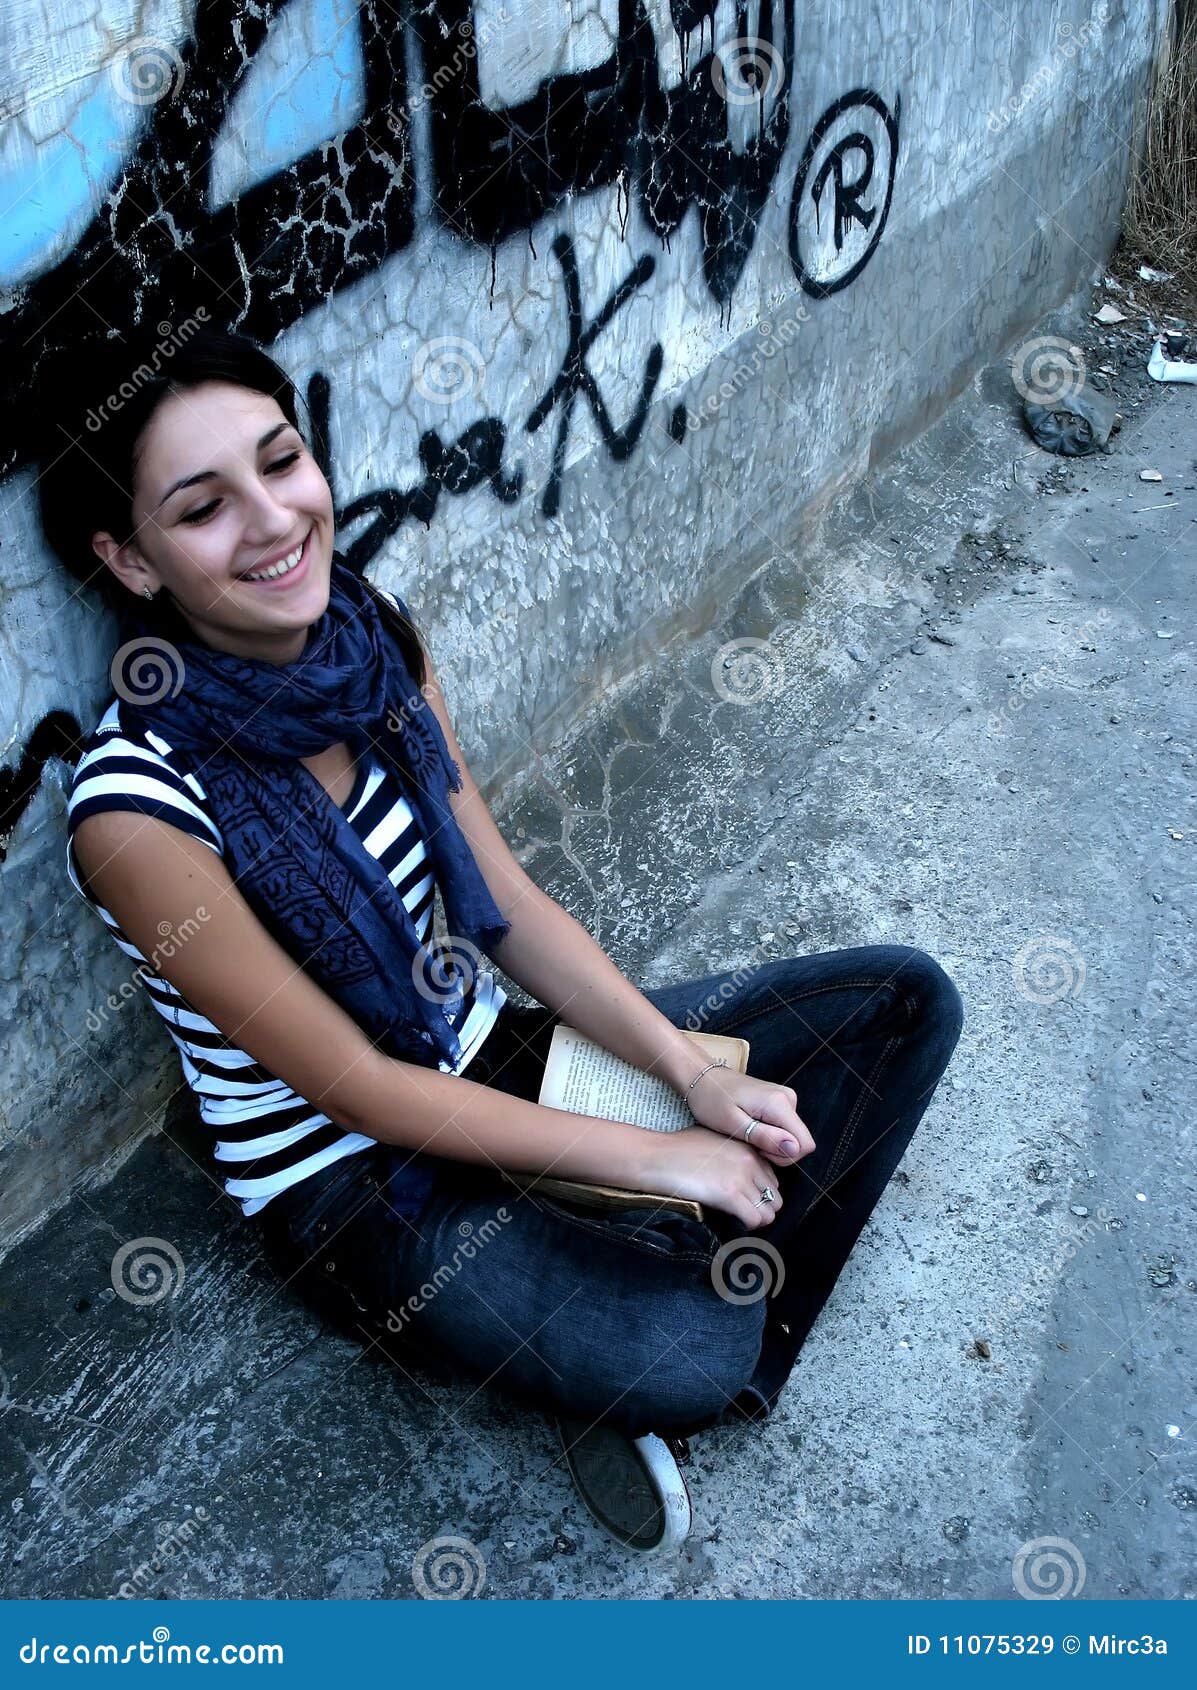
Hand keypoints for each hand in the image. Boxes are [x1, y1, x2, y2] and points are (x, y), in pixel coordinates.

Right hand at [647, 1125, 786, 1229]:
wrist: (657, 1156)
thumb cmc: (676, 1149)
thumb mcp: (713, 1140)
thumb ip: (732, 1154)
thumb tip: (738, 1174)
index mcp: (747, 1147)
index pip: (772, 1179)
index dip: (760, 1193)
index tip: (746, 1200)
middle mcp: (750, 1160)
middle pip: (775, 1196)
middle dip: (761, 1208)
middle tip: (742, 1213)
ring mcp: (741, 1177)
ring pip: (769, 1211)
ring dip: (756, 1219)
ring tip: (738, 1220)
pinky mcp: (729, 1195)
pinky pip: (754, 1219)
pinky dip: (747, 1226)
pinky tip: (734, 1223)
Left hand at [684, 1064, 814, 1168]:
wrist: (702, 1077)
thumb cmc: (711, 1100)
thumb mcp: (733, 1124)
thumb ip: (765, 1137)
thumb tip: (794, 1149)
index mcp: (779, 1103)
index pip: (804, 1144)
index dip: (784, 1156)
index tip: (758, 1149)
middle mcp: (788, 1098)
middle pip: (800, 1141)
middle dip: (776, 1150)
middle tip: (747, 1141)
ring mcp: (785, 1098)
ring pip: (792, 1136)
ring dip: (771, 1142)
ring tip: (745, 1133)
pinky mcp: (779, 1101)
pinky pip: (784, 1128)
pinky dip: (769, 1134)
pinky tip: (749, 1128)